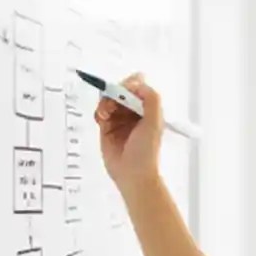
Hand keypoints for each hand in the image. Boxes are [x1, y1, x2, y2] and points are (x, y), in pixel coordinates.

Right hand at [94, 73, 162, 191]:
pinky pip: (100, 112)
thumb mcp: (155, 122)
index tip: (124, 89)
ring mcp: (120, 120)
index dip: (130, 84)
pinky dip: (100, 111)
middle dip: (115, 93)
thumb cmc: (147, 151)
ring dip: (105, 102)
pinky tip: (102, 118)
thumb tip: (138, 81)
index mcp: (148, 109)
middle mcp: (134, 112)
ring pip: (109, 101)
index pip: (138, 88)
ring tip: (106, 112)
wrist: (133, 174)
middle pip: (120, 92)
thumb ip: (151, 99)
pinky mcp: (107, 128)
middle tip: (112, 99)